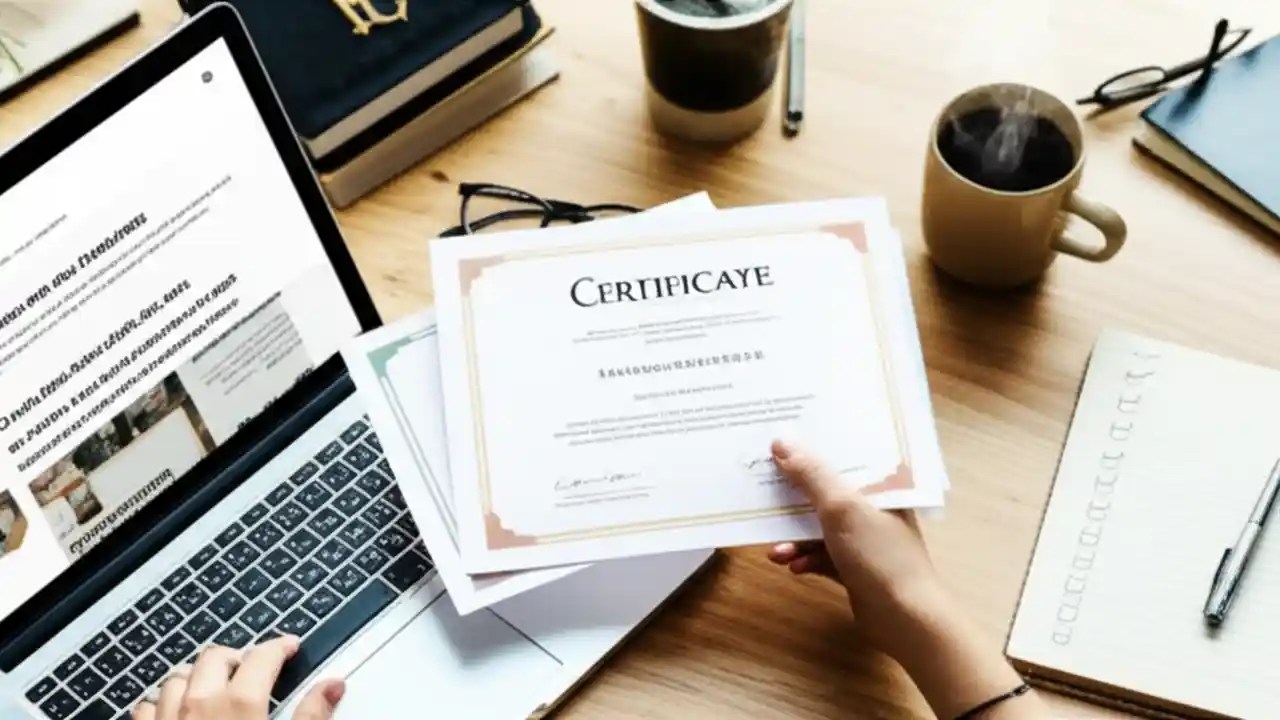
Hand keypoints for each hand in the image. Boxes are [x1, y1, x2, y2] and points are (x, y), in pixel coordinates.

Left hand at [132, 636, 344, 719]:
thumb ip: (311, 717)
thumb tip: (332, 686)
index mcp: (239, 705)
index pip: (261, 656)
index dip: (278, 647)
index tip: (289, 648)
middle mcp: (198, 706)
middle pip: (214, 658)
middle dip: (237, 657)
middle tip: (254, 669)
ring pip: (176, 678)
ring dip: (196, 678)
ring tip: (214, 690)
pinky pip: (146, 708)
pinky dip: (162, 704)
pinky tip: (177, 715)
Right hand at [766, 440, 1049, 718]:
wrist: (904, 619)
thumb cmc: (878, 555)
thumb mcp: (841, 508)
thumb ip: (811, 475)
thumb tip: (781, 442)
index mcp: (882, 485)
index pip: (846, 455)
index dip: (813, 448)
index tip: (779, 441)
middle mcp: (875, 508)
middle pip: (827, 492)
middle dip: (794, 497)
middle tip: (762, 493)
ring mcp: (865, 540)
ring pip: (820, 527)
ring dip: (795, 537)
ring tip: (777, 551)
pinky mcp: (855, 568)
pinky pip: (821, 555)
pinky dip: (805, 558)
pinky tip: (792, 566)